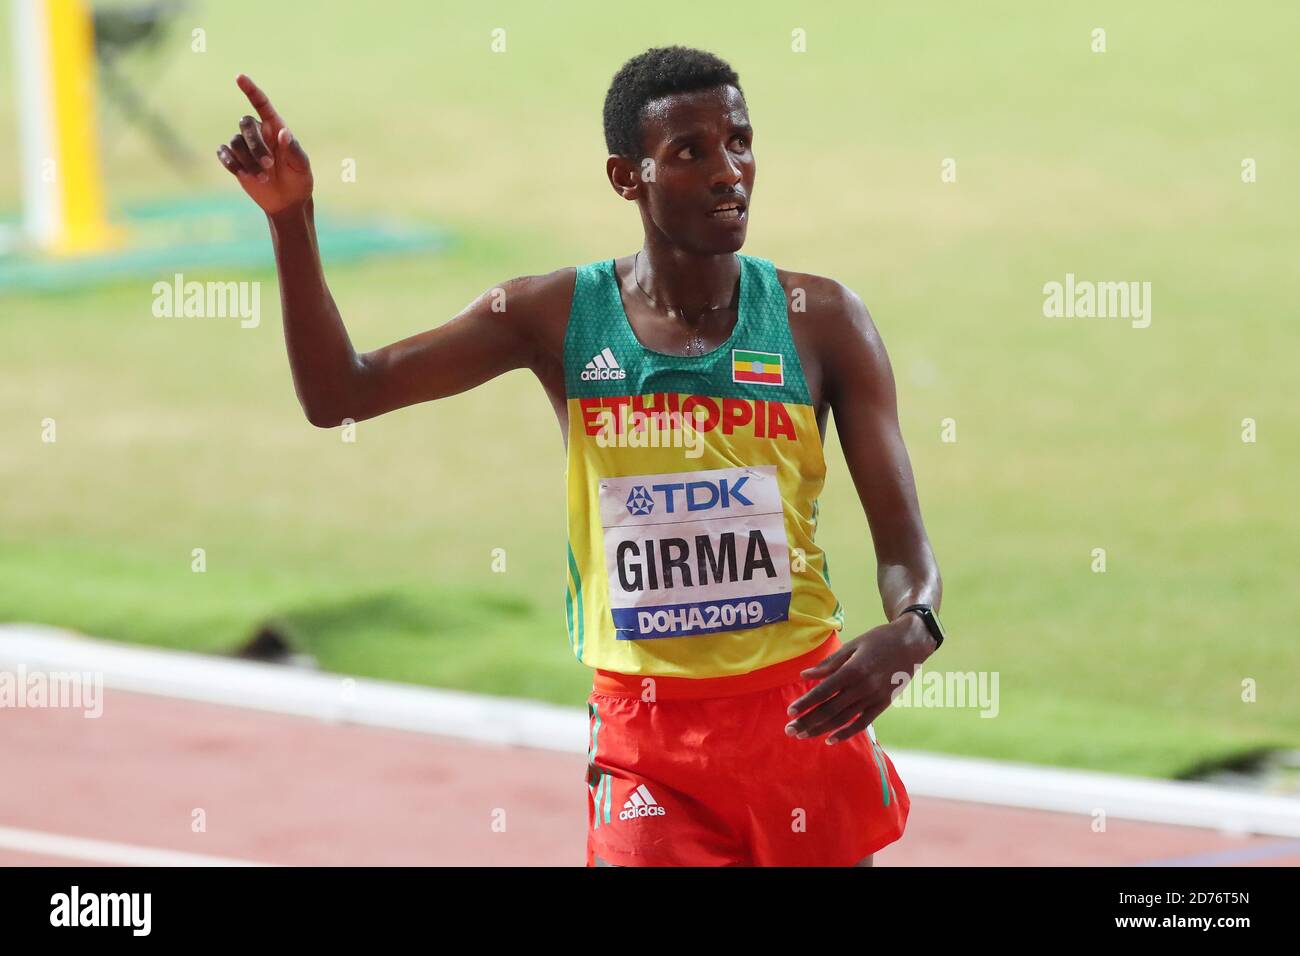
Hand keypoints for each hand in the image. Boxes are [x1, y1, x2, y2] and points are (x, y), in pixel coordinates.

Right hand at [215, 74, 312, 216]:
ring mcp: (245, 147)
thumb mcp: (302, 166)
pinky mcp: (235, 160)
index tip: (240, 77)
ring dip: (247, 160)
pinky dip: (231, 163)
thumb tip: (283, 133)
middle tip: (269, 166)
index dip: (251, 90)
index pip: (261, 104)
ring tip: (262, 178)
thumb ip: (294, 150)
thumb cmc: (299, 180)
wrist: (288, 202)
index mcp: (276, 128)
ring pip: (235, 142)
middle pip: (245, 124)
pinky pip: (224, 153)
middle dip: (255, 145)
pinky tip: (243, 174)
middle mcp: (259, 133)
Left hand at [784, 613, 934, 744]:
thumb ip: (828, 664)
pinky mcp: (883, 705)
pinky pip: (862, 723)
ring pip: (843, 719)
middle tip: (790, 731)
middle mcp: (863, 687)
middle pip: (830, 709)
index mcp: (853, 670)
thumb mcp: (852, 646)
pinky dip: (846, 733)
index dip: (805, 703)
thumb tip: (804, 675)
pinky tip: (830, 739)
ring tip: (803, 736)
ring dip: (821, 729)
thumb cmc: (878, 640)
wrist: (911, 643)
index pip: (823, 692)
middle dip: (808, 721)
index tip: (790, 712)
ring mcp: (874, 698)